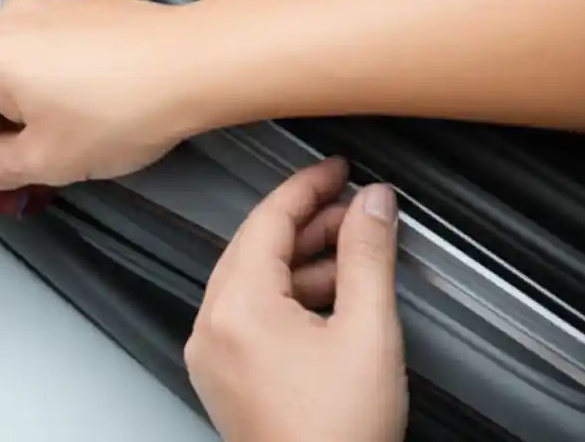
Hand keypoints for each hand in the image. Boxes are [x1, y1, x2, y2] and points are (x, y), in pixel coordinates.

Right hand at [0, 0, 211, 189]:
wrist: (193, 63)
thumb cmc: (122, 111)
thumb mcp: (49, 161)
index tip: (15, 164)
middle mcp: (9, 23)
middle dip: (9, 122)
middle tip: (53, 150)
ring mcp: (47, 8)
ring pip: (20, 68)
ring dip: (38, 101)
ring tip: (84, 123)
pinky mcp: (82, 7)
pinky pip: (53, 49)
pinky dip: (65, 77)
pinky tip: (104, 96)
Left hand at [184, 158, 407, 441]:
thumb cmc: (338, 434)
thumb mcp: (368, 333)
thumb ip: (368, 257)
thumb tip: (373, 203)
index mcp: (237, 309)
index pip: (266, 221)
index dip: (306, 188)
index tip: (337, 170)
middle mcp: (211, 327)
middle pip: (256, 248)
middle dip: (307, 224)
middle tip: (354, 209)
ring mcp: (212, 354)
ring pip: (252, 281)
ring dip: (301, 261)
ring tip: (353, 253)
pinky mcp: (223, 375)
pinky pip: (247, 315)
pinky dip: (286, 297)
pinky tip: (330, 296)